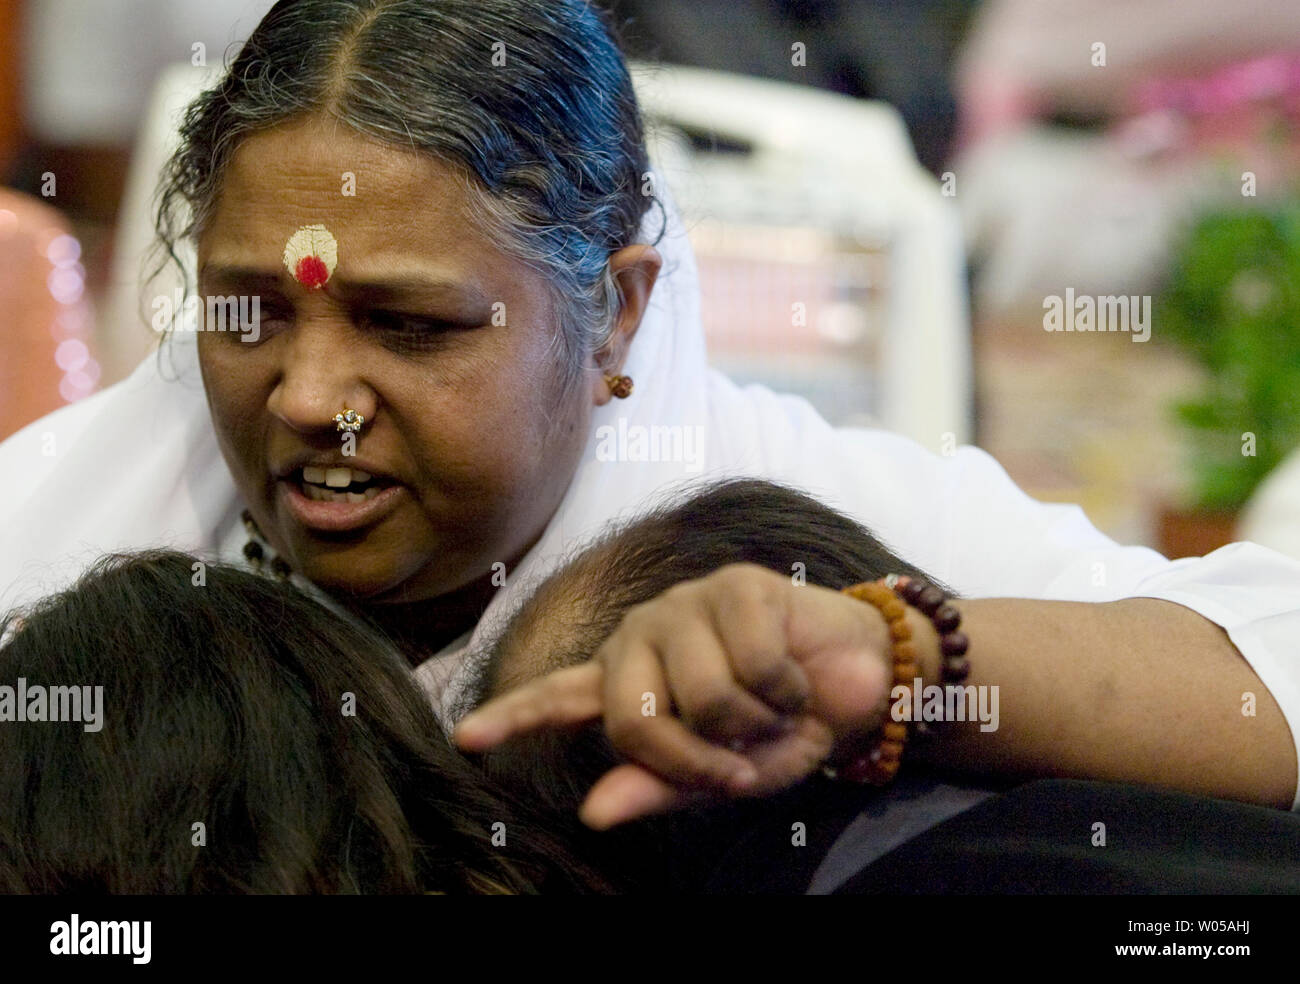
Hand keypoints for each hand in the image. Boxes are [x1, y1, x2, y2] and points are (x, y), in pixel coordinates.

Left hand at [454, 564, 893, 827]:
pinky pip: (751, 663)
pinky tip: (792, 676)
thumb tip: (593, 813)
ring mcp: (685, 605)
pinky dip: (783, 691)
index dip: (512, 718)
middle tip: (738, 764)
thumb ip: (660, 786)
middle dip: (694, 760)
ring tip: (771, 708)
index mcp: (630, 681)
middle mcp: (643, 635)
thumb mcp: (724, 774)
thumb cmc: (780, 727)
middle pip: (633, 718)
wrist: (855, 684)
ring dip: (752, 724)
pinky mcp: (735, 585)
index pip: (560, 698)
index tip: (466, 739)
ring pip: (700, 694)